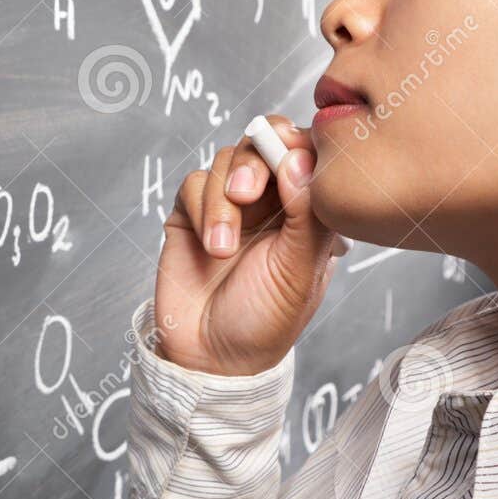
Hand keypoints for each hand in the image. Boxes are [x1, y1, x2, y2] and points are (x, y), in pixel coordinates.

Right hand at [152, 116, 344, 374]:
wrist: (212, 356)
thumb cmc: (266, 320)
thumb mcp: (301, 271)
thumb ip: (307, 213)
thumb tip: (299, 158)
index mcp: (307, 208)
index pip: (306, 151)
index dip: (296, 142)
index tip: (288, 151)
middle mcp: (270, 200)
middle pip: (262, 142)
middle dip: (254, 162)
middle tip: (248, 193)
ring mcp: (229, 205)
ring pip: (225, 161)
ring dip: (223, 200)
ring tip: (224, 247)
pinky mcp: (190, 214)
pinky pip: (194, 184)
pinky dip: (201, 210)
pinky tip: (210, 248)